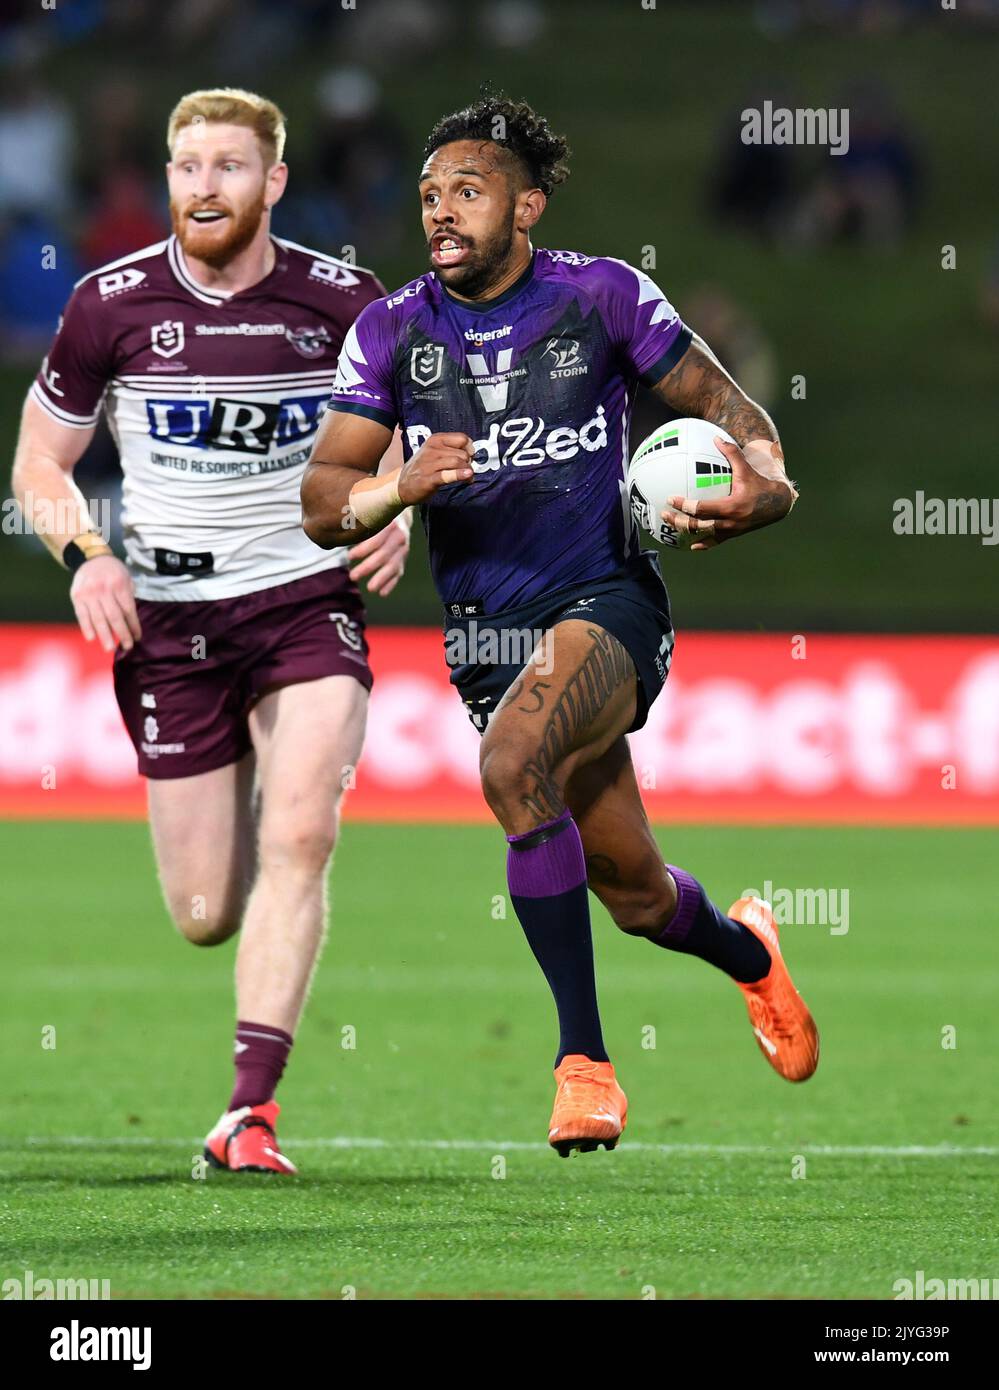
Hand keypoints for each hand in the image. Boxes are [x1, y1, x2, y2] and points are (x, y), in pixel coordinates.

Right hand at [70, 554, 140, 652]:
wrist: (91, 558)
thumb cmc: (113, 572)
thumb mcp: (126, 578)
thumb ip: (129, 597)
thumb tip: (132, 623)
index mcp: (119, 584)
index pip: (128, 610)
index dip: (134, 626)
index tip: (137, 637)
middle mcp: (104, 589)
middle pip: (114, 617)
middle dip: (122, 634)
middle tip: (127, 647)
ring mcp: (89, 594)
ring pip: (98, 619)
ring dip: (105, 635)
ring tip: (110, 648)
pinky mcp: (77, 597)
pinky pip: (82, 615)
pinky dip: (86, 627)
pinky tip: (92, 638)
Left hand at [348, 512, 410, 596]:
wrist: (399, 519)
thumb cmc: (374, 518)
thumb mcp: (367, 516)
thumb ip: (355, 524)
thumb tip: (332, 533)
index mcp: (388, 524)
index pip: (376, 539)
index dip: (362, 549)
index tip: (349, 556)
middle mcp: (399, 537)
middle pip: (383, 555)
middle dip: (367, 567)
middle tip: (352, 576)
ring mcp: (403, 550)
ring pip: (393, 566)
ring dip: (381, 579)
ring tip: (370, 589)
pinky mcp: (403, 560)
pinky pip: (398, 573)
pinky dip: (390, 584)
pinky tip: (382, 593)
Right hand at [397, 432, 474, 505]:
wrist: (402, 485)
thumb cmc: (422, 467)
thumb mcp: (434, 452)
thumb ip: (451, 450)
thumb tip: (473, 454)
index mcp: (435, 440)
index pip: (462, 438)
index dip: (470, 449)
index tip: (469, 457)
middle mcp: (432, 449)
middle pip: (462, 453)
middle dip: (469, 463)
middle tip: (467, 471)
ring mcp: (429, 464)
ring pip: (458, 462)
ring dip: (468, 471)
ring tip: (468, 478)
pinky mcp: (429, 479)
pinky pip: (448, 475)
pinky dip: (460, 475)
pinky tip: (467, 477)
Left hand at [661, 437, 797, 550]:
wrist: (778, 504)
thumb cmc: (759, 484)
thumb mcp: (746, 468)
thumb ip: (732, 453)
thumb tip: (716, 438)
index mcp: (730, 506)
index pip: (701, 508)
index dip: (684, 505)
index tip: (671, 499)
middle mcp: (729, 521)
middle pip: (698, 525)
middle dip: (679, 521)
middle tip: (664, 514)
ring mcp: (731, 531)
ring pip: (703, 534)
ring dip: (685, 531)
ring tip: (671, 526)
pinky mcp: (733, 535)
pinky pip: (715, 542)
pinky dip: (703, 544)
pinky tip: (692, 546)